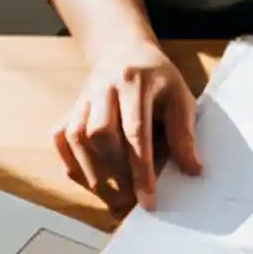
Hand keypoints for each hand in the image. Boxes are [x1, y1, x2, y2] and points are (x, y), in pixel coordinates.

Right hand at [53, 37, 202, 211]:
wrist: (125, 51)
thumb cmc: (158, 80)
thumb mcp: (180, 98)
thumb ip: (184, 133)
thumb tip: (192, 170)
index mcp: (135, 82)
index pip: (136, 132)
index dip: (141, 170)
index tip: (148, 200)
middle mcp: (103, 88)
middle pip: (100, 135)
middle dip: (116, 174)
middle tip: (131, 202)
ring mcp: (83, 98)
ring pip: (76, 138)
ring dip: (93, 174)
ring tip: (114, 199)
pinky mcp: (71, 108)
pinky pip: (60, 138)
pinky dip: (71, 162)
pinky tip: (89, 180)